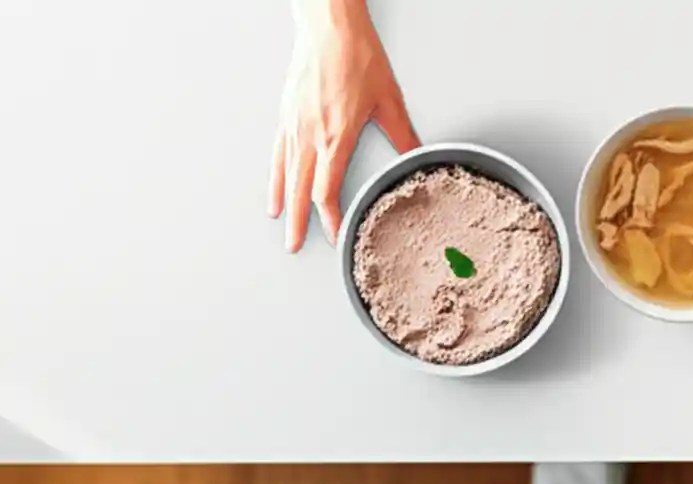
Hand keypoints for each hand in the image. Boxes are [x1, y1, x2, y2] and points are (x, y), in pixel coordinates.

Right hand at [268, 0, 419, 251]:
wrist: (328, 27)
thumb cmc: (356, 55)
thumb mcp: (389, 99)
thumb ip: (403, 135)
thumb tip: (418, 156)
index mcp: (336, 136)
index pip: (328, 189)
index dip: (330, 217)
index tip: (335, 234)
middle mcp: (310, 134)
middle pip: (301, 189)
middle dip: (300, 221)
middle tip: (297, 246)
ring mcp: (294, 124)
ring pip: (285, 173)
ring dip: (284, 203)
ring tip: (282, 225)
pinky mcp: (286, 114)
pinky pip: (276, 153)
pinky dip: (274, 175)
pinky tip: (274, 190)